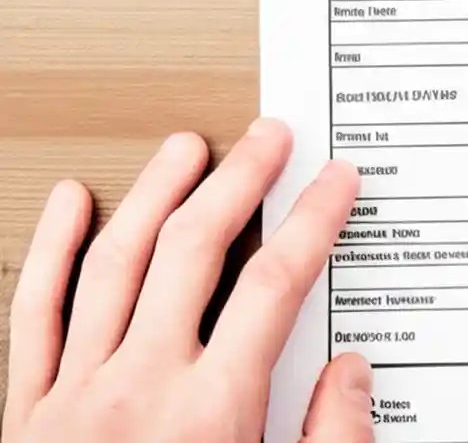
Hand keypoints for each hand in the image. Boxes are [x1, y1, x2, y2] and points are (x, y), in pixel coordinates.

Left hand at [3, 119, 371, 442]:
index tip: (332, 183)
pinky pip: (35, 315)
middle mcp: (141, 391)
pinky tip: (69, 204)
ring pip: (115, 264)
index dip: (313, 219)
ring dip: (156, 194)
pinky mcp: (27, 415)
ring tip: (185, 150)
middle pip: (194, 252)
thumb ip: (330, 441)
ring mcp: (76, 397)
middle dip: (239, 181)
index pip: (276, 285)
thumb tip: (349, 376)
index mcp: (212, 415)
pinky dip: (51, 251)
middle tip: (265, 140)